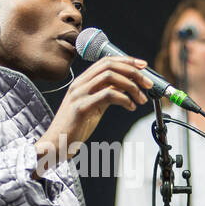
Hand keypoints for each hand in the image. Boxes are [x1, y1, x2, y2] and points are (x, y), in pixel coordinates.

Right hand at [33, 56, 151, 176]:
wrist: (55, 145)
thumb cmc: (75, 127)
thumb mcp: (94, 106)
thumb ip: (106, 93)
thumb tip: (126, 84)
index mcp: (82, 82)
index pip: (106, 61)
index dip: (127, 60)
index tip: (144, 66)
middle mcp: (79, 84)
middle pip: (110, 65)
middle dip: (133, 72)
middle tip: (149, 84)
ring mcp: (79, 94)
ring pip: (110, 77)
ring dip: (131, 86)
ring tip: (141, 99)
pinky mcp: (81, 107)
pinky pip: (107, 95)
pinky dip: (124, 99)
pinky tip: (131, 107)